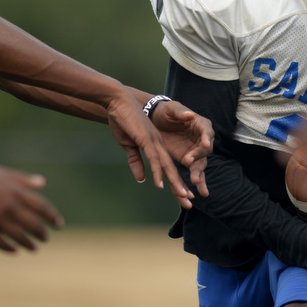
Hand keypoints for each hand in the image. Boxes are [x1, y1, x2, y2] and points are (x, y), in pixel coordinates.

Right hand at [0, 161, 63, 251]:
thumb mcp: (3, 174)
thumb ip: (23, 180)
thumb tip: (42, 182)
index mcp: (15, 191)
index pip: (42, 206)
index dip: (53, 216)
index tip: (59, 224)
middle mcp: (8, 206)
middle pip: (33, 224)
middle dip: (42, 233)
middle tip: (46, 238)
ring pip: (18, 236)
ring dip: (28, 244)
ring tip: (34, 248)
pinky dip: (9, 248)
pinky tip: (14, 250)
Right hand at [106, 88, 197, 208]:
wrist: (117, 102)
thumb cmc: (122, 120)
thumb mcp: (128, 144)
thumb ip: (136, 161)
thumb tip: (142, 179)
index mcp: (156, 146)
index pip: (168, 168)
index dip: (176, 183)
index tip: (183, 197)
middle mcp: (159, 145)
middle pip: (172, 170)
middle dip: (180, 188)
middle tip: (189, 204)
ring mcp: (154, 142)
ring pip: (168, 166)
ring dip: (175, 183)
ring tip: (184, 197)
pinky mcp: (146, 139)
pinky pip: (154, 158)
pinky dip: (158, 172)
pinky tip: (161, 184)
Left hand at [149, 100, 213, 196]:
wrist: (156, 121)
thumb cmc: (166, 111)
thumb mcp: (171, 108)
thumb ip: (180, 112)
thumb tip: (190, 115)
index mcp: (201, 124)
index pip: (207, 132)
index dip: (206, 138)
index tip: (205, 144)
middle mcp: (202, 139)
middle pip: (205, 151)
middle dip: (198, 158)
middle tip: (189, 162)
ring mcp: (196, 151)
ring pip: (200, 164)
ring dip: (199, 174)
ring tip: (195, 182)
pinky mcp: (189, 161)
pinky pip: (194, 173)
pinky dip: (196, 183)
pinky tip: (196, 194)